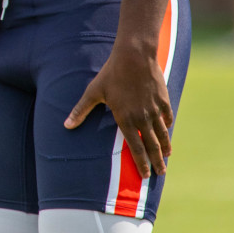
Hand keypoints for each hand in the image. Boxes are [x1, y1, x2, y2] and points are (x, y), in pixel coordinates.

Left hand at [64, 45, 172, 178]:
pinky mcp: (164, 100)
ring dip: (165, 147)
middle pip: (152, 146)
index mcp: (126, 119)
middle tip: (160, 173)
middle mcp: (143, 118)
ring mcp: (155, 110)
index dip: (141, 163)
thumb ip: (81, 110)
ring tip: (166, 156)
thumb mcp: (93, 92)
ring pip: (163, 134)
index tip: (145, 175)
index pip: (135, 148)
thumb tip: (66, 125)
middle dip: (156, 162)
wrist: (134, 57)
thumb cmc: (110, 74)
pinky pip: (167, 117)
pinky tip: (166, 130)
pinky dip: (167, 126)